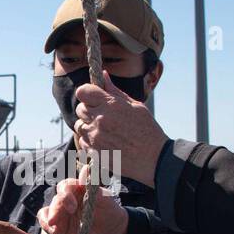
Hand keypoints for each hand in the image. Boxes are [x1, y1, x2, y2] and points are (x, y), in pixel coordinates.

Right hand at [36, 175, 128, 233]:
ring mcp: (60, 214)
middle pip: (54, 202)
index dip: (65, 196)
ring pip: (45, 215)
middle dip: (53, 212)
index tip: (72, 207)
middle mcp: (65, 200)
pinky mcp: (59, 227)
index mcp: (74, 188)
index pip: (64, 187)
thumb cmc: (108, 207)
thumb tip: (87, 168)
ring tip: (54, 233)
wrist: (110, 226)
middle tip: (55, 223)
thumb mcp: (104, 197)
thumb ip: (93, 185)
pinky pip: (48, 230)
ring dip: (46, 223)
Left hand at [73, 71, 167, 185]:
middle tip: (102, 115)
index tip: (93, 97)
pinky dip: (90, 142)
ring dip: (88, 126)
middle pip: (80, 109)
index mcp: (111, 105)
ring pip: (79, 126)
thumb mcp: (135, 106)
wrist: (154, 158)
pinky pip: (83, 143)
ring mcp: (96, 138)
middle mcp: (100, 120)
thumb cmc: (147, 130)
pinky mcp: (95, 153)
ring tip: (104, 130)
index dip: (87, 93)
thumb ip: (115, 91)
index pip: (83, 92)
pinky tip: (104, 142)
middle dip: (89, 110)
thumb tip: (103, 75)